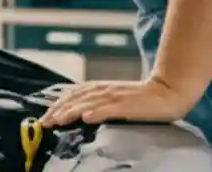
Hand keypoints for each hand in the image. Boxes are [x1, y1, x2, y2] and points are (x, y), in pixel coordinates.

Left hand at [39, 76, 196, 128]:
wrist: (167, 92)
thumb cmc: (141, 98)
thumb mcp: (114, 98)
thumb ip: (97, 102)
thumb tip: (78, 112)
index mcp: (100, 88)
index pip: (72, 94)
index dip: (57, 104)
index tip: (44, 117)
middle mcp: (104, 90)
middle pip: (75, 99)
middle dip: (58, 110)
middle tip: (44, 122)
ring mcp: (116, 97)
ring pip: (88, 103)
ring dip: (71, 111)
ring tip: (58, 120)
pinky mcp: (128, 105)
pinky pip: (110, 108)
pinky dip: (97, 112)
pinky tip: (87, 117)